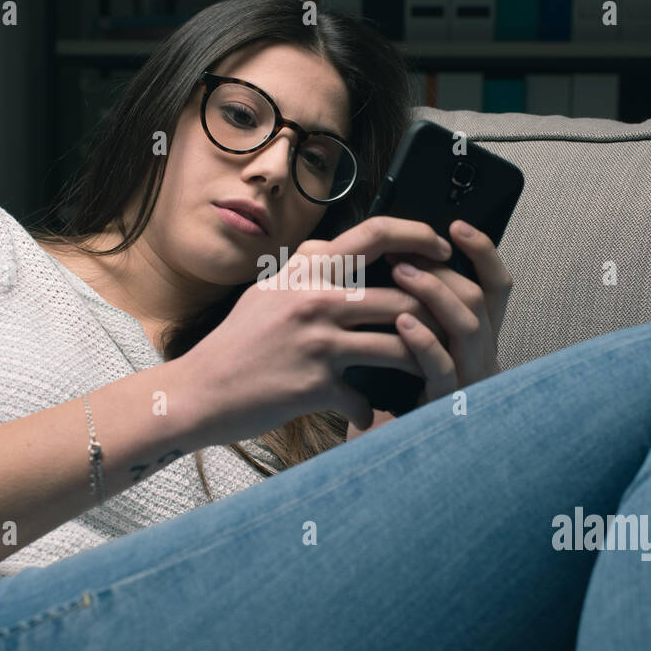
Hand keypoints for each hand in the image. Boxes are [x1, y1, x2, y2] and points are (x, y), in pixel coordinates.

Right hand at [176, 215, 454, 440]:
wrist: (198, 391)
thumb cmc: (236, 344)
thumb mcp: (267, 291)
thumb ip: (302, 269)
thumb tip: (328, 247)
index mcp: (307, 270)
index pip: (374, 234)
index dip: (417, 235)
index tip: (441, 248)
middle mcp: (316, 299)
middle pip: (402, 296)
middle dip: (436, 312)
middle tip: (451, 325)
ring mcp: (317, 342)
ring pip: (397, 346)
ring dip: (419, 361)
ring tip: (428, 370)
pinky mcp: (316, 384)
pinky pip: (363, 398)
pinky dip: (368, 411)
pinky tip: (367, 416)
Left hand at [383, 219, 513, 404]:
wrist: (376, 450)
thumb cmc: (389, 391)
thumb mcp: (406, 342)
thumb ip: (411, 305)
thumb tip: (394, 254)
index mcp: (474, 339)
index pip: (496, 287)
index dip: (483, 252)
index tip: (456, 225)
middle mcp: (480, 358)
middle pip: (480, 299)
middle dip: (443, 268)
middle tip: (402, 252)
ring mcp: (467, 382)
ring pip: (469, 326)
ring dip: (435, 293)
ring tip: (401, 273)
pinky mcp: (445, 406)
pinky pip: (443, 367)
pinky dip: (424, 340)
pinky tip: (401, 323)